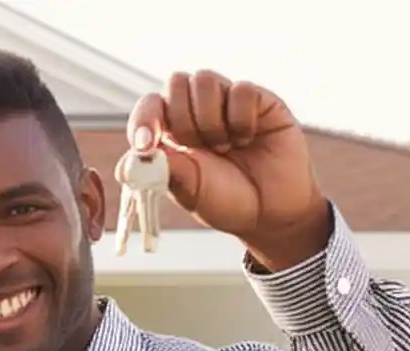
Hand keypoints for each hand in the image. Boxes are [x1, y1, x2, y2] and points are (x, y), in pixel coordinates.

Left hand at [126, 70, 332, 271]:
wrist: (272, 213)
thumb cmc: (228, 202)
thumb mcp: (189, 193)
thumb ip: (164, 170)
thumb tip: (137, 156)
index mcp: (172, 132)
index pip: (150, 106)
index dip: (144, 119)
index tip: (145, 144)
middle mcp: (197, 111)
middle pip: (175, 82)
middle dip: (184, 120)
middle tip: (201, 149)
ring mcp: (227, 102)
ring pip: (204, 79)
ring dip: (211, 120)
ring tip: (225, 147)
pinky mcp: (258, 100)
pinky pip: (241, 89)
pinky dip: (241, 119)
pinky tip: (248, 138)